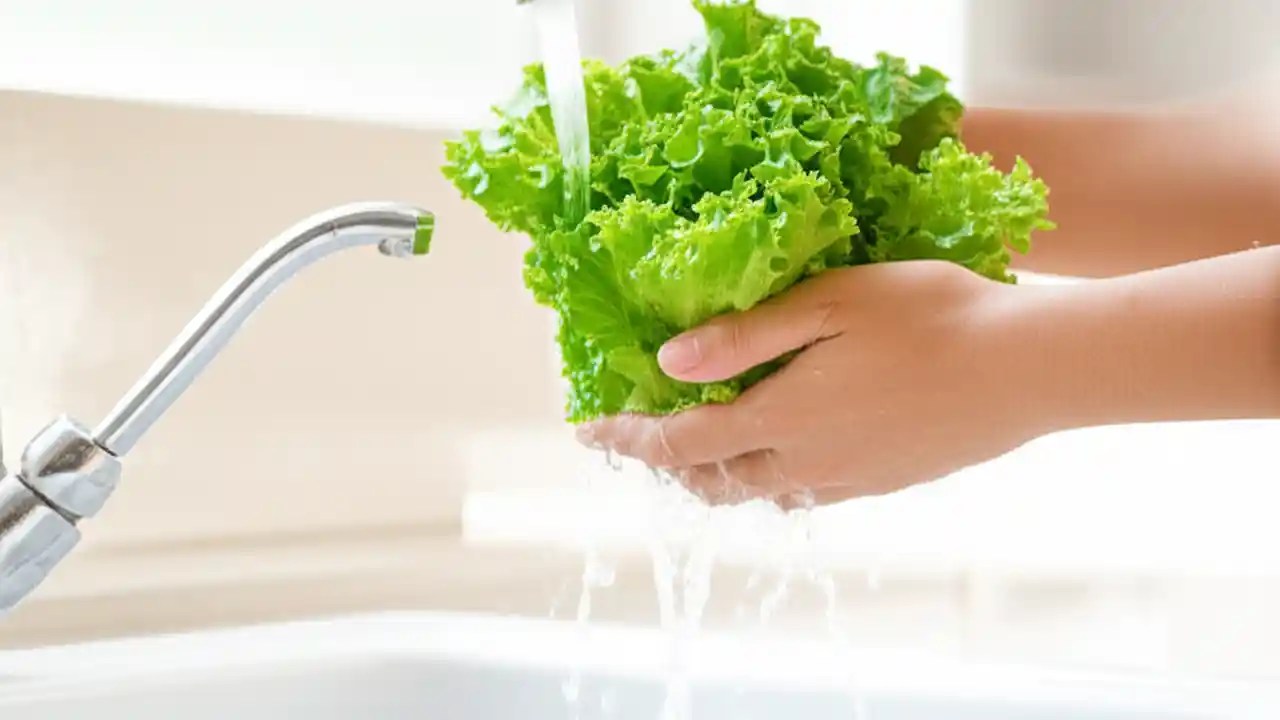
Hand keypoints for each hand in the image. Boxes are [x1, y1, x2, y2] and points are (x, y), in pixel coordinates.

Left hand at [577, 260, 1044, 506]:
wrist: (1028, 371)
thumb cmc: (931, 317)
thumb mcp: (829, 303)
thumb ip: (745, 336)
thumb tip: (668, 361)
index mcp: (781, 418)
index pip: (679, 442)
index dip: (627, 438)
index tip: (588, 432)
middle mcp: (806, 462)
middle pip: (712, 479)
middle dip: (666, 463)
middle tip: (639, 438)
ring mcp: (847, 480)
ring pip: (758, 492)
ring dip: (716, 476)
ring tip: (700, 450)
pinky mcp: (884, 483)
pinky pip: (806, 494)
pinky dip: (770, 481)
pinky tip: (781, 458)